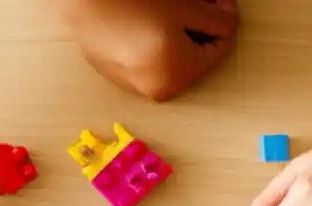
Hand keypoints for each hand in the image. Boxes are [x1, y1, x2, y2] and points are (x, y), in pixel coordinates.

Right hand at [55, 0, 238, 100]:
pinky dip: (154, 41)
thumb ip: (218, 20)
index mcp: (176, 78)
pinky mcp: (114, 72)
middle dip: (200, 28)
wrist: (82, 0)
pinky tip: (146, 20)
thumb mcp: (185, 8)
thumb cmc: (132, 3)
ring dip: (178, 34)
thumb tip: (228, 24)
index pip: (219, 49)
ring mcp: (132, 84)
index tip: (220, 0)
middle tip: (196, 2)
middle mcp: (155, 91)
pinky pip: (147, 58)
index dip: (224, 18)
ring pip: (170, 57)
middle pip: (194, 56)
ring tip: (169, 10)